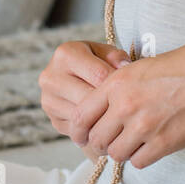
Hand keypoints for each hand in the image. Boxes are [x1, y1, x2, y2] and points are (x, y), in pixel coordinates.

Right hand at [38, 40, 130, 162]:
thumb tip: (125, 68)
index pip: (99, 74)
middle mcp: (50, 77)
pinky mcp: (53, 119)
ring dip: (104, 121)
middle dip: (112, 104)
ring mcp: (49, 100)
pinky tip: (108, 127)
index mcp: (65, 54)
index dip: (120, 85)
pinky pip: (78, 130)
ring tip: (123, 119)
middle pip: (89, 99)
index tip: (136, 91)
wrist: (74, 77)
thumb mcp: (106, 53)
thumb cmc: (96, 62)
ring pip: (83, 118)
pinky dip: (95, 130)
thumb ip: (116, 57)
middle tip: (132, 110)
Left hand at [68, 39, 184, 169]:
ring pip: (115, 153)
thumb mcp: (145, 65)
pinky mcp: (163, 143)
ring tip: (134, 142)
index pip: (81, 115)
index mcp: (118, 82)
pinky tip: (151, 145)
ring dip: (122, 150)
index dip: (80, 129)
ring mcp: (144, 126)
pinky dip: (142, 157)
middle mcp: (126, 105)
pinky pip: (138, 162)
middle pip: (96, 139)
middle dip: (102, 142)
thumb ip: (121, 84)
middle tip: (112, 140)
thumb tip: (106, 102)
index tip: (84, 134)